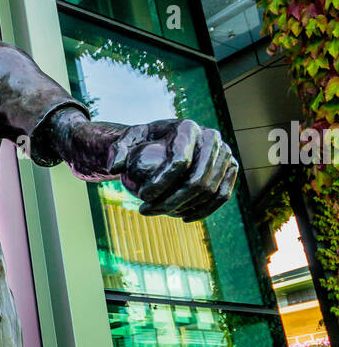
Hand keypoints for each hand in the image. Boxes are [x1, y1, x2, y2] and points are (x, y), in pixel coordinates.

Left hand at [108, 119, 237, 220]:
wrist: (169, 139)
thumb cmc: (145, 140)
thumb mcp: (126, 140)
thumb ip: (118, 151)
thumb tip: (116, 168)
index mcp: (189, 127)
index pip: (179, 161)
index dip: (161, 183)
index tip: (142, 197)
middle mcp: (212, 137)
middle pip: (196, 180)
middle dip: (172, 201)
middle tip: (147, 210)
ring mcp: (225, 153)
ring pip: (209, 190)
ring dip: (184, 208)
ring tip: (159, 213)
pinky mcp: (231, 168)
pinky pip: (221, 195)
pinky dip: (205, 209)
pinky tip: (183, 218)